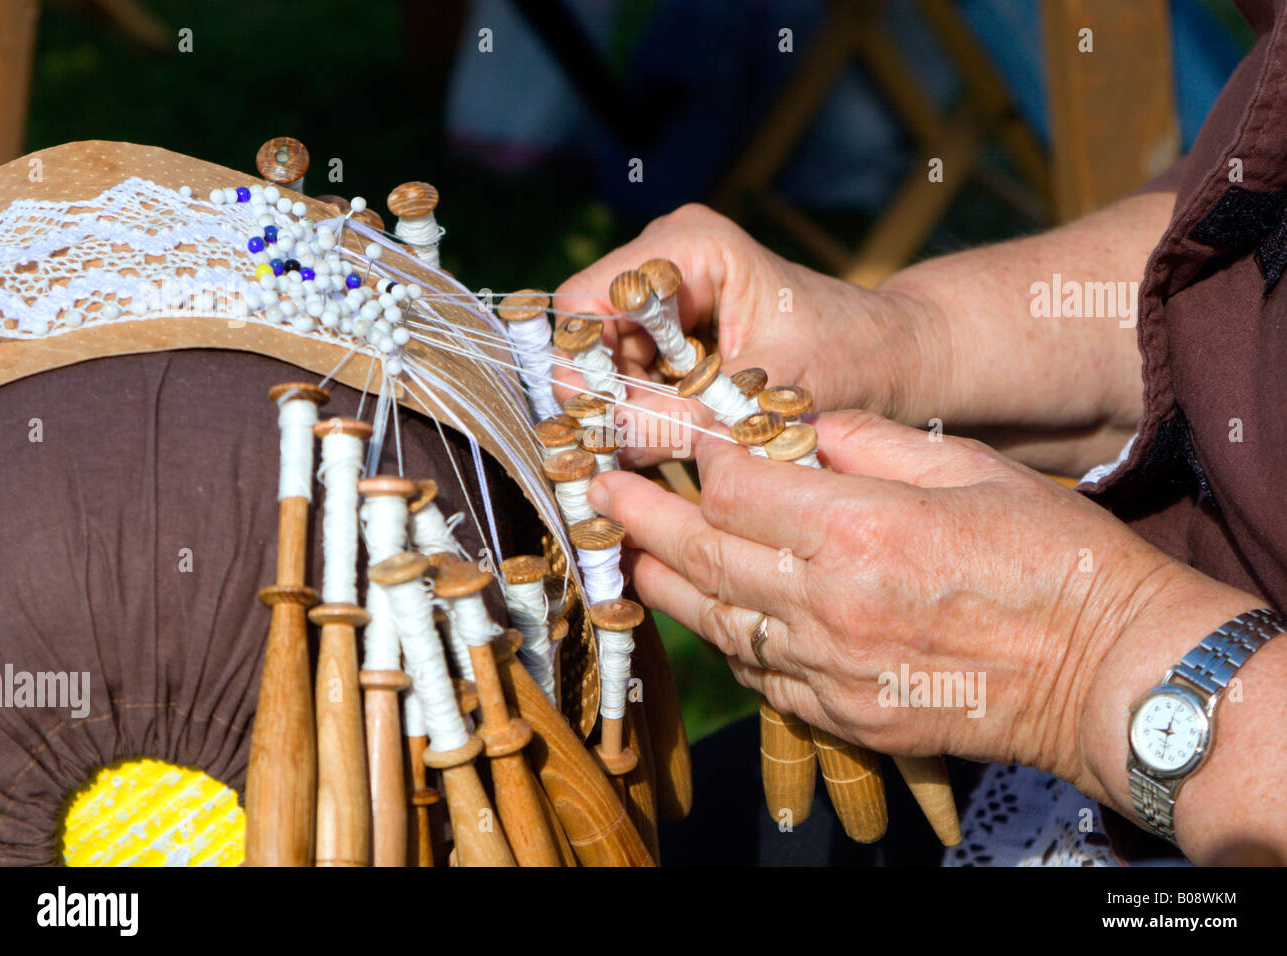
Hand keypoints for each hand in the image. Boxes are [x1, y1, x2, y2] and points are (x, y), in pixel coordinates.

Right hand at [551, 204, 944, 465]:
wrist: (893, 358)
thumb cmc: (850, 359)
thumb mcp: (762, 398)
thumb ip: (678, 421)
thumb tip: (595, 449)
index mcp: (689, 248)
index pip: (584, 301)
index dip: (577, 367)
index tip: (594, 427)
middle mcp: (666, 259)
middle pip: (587, 334)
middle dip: (602, 396)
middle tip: (626, 452)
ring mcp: (668, 294)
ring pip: (603, 362)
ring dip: (623, 411)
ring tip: (662, 447)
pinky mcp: (674, 330)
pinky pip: (629, 376)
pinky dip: (643, 413)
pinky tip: (672, 438)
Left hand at [586, 408, 1194, 793]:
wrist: (1107, 672)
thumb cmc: (1053, 557)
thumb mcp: (967, 467)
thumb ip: (870, 441)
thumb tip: (800, 427)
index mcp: (858, 526)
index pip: (735, 485)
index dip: (701, 458)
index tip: (682, 442)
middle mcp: (828, 600)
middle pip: (705, 551)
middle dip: (643, 517)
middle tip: (599, 492)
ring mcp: (831, 666)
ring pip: (716, 620)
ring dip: (664, 583)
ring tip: (627, 556)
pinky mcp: (844, 714)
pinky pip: (759, 674)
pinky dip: (723, 640)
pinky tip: (704, 617)